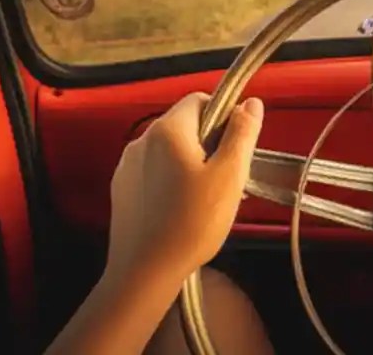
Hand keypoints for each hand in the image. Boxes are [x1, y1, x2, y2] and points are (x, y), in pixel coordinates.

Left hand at [105, 93, 263, 283]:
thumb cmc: (192, 222)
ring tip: (205, 202)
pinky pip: (154, 173)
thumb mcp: (229, 176)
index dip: (224, 118)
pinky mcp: (121, 190)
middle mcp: (141, 140)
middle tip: (226, 181)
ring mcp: (127, 166)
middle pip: (185, 126)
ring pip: (169, 152)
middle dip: (210, 145)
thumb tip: (251, 102)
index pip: (200, 100)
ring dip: (191, 165)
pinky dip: (171, 182)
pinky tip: (182, 212)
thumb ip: (242, 133)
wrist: (144, 272)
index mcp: (168, 129)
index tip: (235, 150)